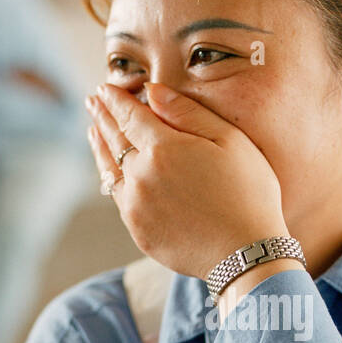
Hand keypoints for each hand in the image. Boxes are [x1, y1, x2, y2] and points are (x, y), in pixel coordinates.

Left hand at [86, 82, 288, 278]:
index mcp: (163, 147)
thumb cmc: (249, 193)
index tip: (105, 88)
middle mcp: (141, 175)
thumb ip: (188, 113)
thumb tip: (153, 91)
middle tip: (92, 100)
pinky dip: (110, 177)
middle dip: (103, 117)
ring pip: (109, 169)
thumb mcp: (230, 141)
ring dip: (100, 146)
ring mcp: (136, 206)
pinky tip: (111, 171)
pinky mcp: (138, 231)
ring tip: (94, 131)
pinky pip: (118, 197)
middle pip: (115, 139)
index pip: (130, 115)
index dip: (116, 99)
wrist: (246, 254)